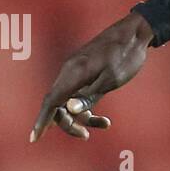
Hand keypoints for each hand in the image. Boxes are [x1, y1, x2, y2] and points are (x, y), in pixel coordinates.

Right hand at [30, 11, 154, 142]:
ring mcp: (77, 71)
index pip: (51, 101)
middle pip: (59, 104)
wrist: (135, 32)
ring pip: (70, 101)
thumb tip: (69, 109)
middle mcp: (71, 71)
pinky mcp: (86, 72)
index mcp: (74, 72)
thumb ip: (90, 95)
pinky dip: (88, 107)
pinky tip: (104, 119)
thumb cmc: (126, 55)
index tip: (34, 138)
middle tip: (85, 135)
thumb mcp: (112, 78)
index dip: (41, 120)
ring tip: (104, 124)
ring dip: (82, 116)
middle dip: (69, 123)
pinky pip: (79, 94)